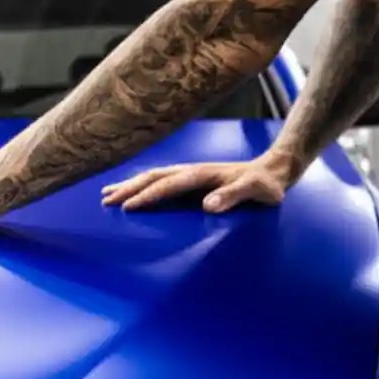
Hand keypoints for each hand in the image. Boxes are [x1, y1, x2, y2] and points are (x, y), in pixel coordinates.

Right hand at [101, 153, 300, 212]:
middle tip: (106, 201)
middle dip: (129, 188)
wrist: (272, 171)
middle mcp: (191, 171)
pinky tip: (130, 191)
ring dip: (130, 185)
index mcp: (201, 175)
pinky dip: (141, 185)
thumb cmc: (264, 185)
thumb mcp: (256, 191)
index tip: (128, 206)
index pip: (168, 185)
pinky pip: (159, 181)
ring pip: (152, 177)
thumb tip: (207, 205)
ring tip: (106, 195)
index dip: (148, 195)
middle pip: (153, 178)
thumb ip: (233, 196)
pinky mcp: (190, 180)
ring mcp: (189, 174)